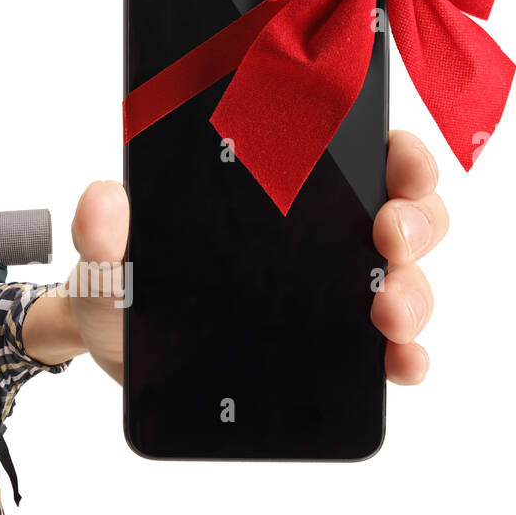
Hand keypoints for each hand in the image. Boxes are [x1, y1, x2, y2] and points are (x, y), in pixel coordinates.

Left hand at [64, 128, 447, 387]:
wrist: (117, 356)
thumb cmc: (120, 287)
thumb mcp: (104, 258)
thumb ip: (100, 230)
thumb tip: (104, 199)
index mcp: (280, 187)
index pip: (360, 151)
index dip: (398, 151)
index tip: (397, 162)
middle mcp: (320, 235)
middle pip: (403, 213)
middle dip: (415, 222)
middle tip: (390, 240)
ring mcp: (331, 293)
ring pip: (405, 280)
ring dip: (414, 293)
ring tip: (388, 315)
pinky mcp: (331, 350)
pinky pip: (386, 350)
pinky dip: (404, 356)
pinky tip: (400, 363)